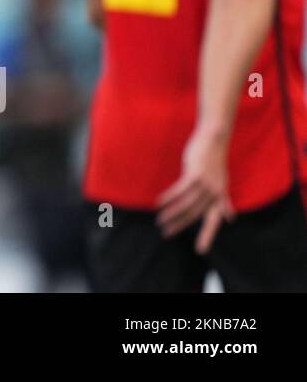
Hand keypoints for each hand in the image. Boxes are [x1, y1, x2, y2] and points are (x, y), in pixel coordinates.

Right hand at [157, 125, 233, 253]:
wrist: (214, 138)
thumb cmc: (215, 160)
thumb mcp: (222, 183)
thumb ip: (224, 200)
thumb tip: (231, 217)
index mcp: (219, 197)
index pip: (213, 221)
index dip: (207, 236)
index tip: (200, 250)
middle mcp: (214, 194)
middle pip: (194, 215)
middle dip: (180, 225)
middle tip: (166, 234)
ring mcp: (205, 185)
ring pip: (186, 205)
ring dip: (171, 213)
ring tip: (159, 220)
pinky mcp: (195, 175)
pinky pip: (179, 191)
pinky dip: (168, 198)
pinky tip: (159, 203)